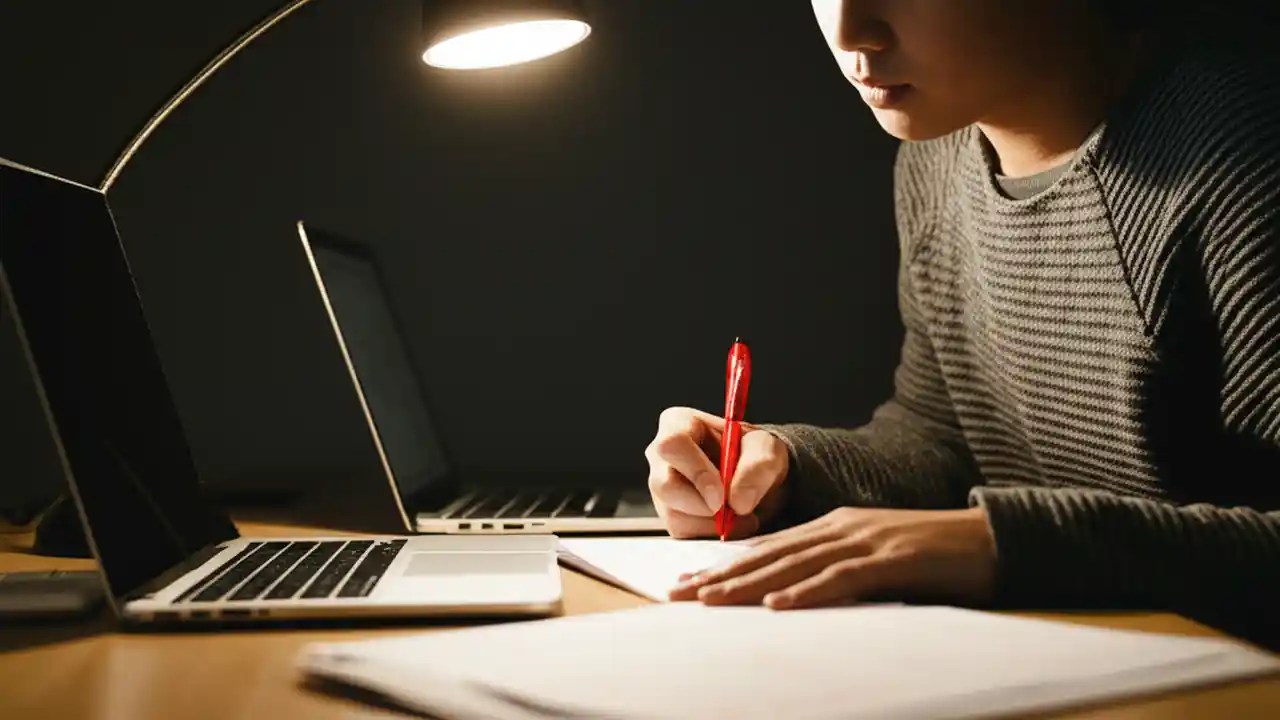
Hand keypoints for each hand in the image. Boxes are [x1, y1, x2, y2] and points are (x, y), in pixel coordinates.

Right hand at [644, 406, 788, 538]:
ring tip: (740, 514)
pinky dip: (711, 533)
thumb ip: (758, 465)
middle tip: (733, 510)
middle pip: (665, 485)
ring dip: (713, 522)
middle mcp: (662, 456)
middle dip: (701, 504)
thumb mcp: (768, 449)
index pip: (673, 445)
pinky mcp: (669, 514)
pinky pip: (683, 533)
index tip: (722, 495)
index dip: (696, 472)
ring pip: (674, 514)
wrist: (757, 481)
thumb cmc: (755, 455)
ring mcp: (662, 487)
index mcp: (678, 425)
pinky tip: (730, 522)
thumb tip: (738, 500)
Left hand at [669, 506, 996, 607]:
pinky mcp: (892, 561)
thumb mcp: (875, 558)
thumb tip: (793, 593)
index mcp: (836, 525)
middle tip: (680, 595)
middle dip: (721, 575)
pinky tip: (778, 606)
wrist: (993, 540)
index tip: (691, 583)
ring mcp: (866, 541)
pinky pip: (841, 578)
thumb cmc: (934, 557)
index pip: (770, 547)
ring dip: (749, 584)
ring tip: (711, 600)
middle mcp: (842, 528)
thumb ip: (836, 568)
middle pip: (770, 554)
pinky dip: (806, 592)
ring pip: (794, 564)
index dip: (727, 565)